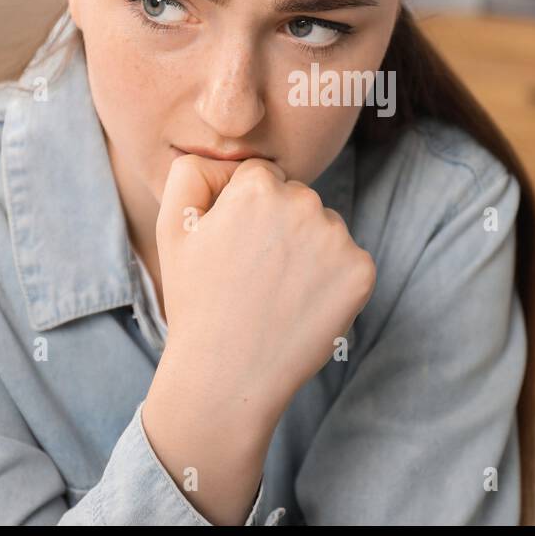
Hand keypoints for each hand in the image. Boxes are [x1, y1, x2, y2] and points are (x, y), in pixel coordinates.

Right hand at [153, 153, 376, 422]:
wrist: (228, 375)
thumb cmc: (197, 302)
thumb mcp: (171, 228)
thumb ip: (191, 172)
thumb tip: (229, 159)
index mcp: (259, 186)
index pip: (262, 178)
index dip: (244, 212)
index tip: (234, 250)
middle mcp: (305, 202)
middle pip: (296, 199)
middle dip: (279, 227)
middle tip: (252, 275)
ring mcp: (338, 238)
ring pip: (323, 230)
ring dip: (307, 252)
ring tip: (276, 293)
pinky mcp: (362, 272)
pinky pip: (348, 261)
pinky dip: (331, 281)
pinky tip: (302, 305)